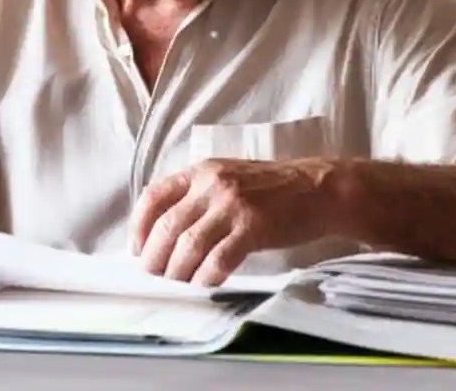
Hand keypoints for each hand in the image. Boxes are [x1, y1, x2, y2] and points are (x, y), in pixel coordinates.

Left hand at [129, 158, 338, 285]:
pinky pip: (219, 258)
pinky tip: (206, 284)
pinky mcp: (254, 226)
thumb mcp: (228, 178)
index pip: (154, 196)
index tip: (136, 249)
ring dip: (178, 271)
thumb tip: (165, 234)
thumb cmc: (273, 189)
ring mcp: (233, 204)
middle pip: (168, 226)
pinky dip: (207, 276)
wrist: (318, 189)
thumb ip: (198, 197)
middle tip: (155, 276)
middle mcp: (212, 184)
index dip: (138, 226)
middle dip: (155, 257)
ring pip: (189, 245)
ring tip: (178, 284)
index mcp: (201, 171)